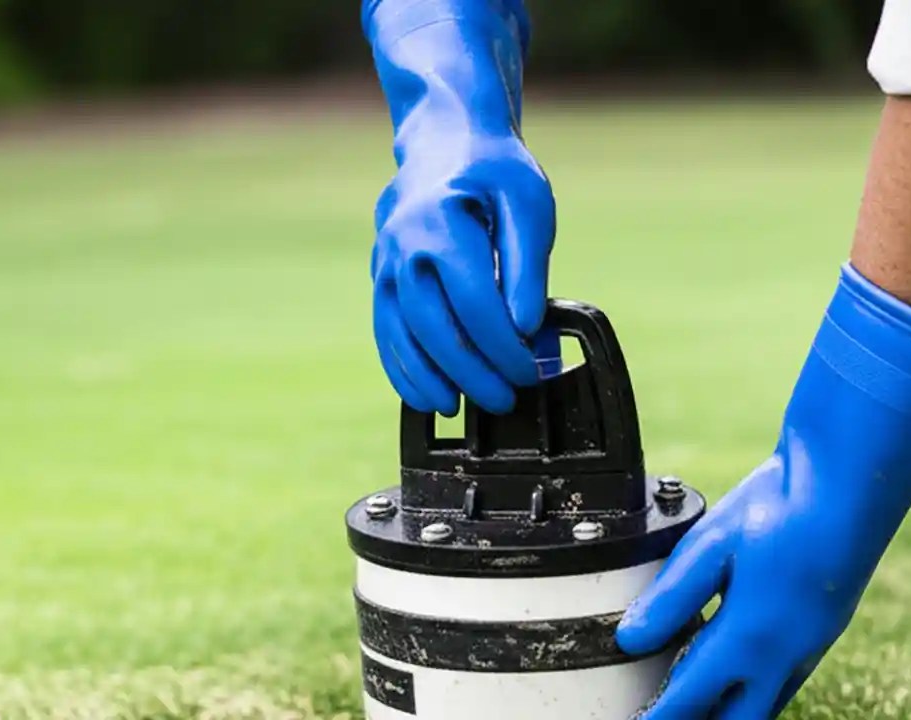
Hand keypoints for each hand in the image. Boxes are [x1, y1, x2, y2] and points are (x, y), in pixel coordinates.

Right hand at [371, 130, 554, 415]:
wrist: (444, 142)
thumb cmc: (494, 172)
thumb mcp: (528, 204)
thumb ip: (527, 266)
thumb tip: (524, 328)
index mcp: (441, 225)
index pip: (474, 304)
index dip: (503, 346)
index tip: (529, 369)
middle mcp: (403, 248)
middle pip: (434, 328)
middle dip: (471, 372)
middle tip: (505, 398)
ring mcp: (385, 266)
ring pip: (402, 338)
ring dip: (431, 379)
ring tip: (461, 406)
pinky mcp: (381, 281)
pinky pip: (386, 334)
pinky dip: (403, 370)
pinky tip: (427, 395)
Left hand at [616, 435, 891, 718]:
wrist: (849, 490)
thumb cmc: (781, 512)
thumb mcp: (708, 549)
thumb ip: (668, 599)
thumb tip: (630, 638)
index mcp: (748, 639)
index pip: (691, 698)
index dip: (660, 717)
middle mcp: (784, 656)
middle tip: (665, 717)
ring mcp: (809, 648)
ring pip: (765, 705)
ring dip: (729, 711)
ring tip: (696, 704)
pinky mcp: (822, 632)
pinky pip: (785, 682)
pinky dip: (756, 691)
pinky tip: (739, 673)